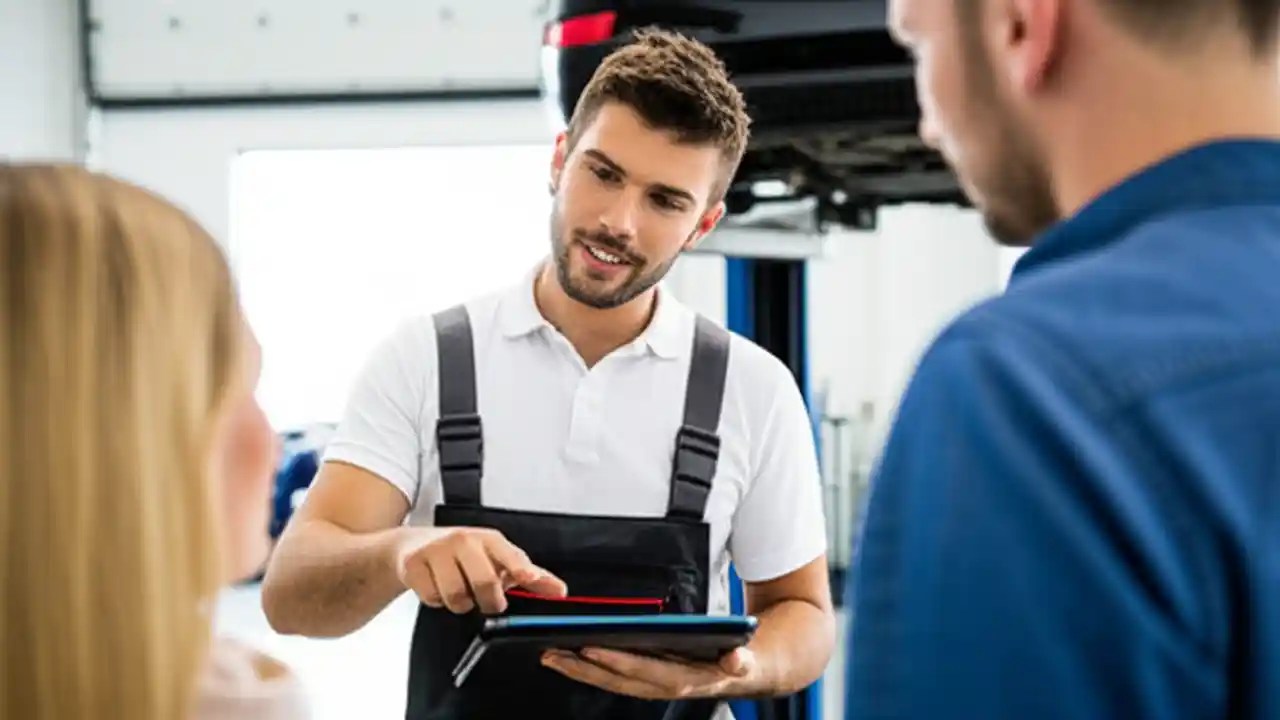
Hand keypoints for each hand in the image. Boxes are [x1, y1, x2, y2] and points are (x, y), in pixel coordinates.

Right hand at [392, 526, 566, 614]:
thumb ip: (529, 576)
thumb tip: (560, 591)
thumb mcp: (496, 559)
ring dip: (460, 603)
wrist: (413, 545)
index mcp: (490, 539)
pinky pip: (432, 599)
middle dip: (487, 601)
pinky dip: (436, 601)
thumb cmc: (463, 554)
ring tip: (457, 588)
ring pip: (457, 597)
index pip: (510, 555)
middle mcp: (464, 540)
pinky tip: (436, 586)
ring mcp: (437, 549)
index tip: (530, 579)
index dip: (522, 570)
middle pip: (485, 583)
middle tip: (484, 598)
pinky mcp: (414, 563)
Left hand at [540, 646, 758, 699]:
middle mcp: (665, 686)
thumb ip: (741, 661)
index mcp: (687, 681)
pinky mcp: (650, 678)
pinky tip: (572, 657)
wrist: (748, 671)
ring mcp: (655, 684)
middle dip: (583, 669)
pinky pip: (617, 676)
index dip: (618, 662)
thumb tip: (737, 661)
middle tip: (551, 653)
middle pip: (618, 681)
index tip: (591, 649)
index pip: (646, 671)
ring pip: (611, 681)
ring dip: (580, 670)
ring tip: (550, 655)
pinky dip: (592, 668)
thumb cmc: (742, 659)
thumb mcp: (747, 659)